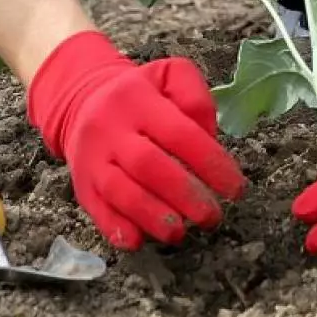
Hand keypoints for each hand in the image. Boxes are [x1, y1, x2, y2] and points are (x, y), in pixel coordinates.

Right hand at [27, 31, 245, 250]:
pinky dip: (116, 229)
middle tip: (212, 216)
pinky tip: (138, 240)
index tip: (235, 188)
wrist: (82, 100)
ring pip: (119, 191)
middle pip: (148, 165)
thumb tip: (209, 137)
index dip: (210, 163)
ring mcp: (93, 157)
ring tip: (180, 232)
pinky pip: (96, 209)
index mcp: (138, 98)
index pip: (179, 133)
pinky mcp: (81, 183)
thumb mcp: (169, 76)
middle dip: (184, 195)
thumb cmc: (140, 94)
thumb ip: (195, 98)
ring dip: (152, 216)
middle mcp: (111, 126)